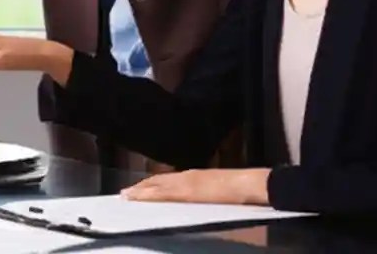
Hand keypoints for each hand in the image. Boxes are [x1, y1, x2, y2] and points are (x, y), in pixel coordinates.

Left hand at [121, 168, 270, 205]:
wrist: (251, 183)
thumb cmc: (242, 188)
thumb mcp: (219, 190)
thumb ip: (206, 194)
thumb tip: (201, 200)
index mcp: (195, 177)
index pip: (168, 179)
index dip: (153, 184)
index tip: (139, 189)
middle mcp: (188, 176)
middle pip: (158, 181)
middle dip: (142, 188)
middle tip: (125, 193)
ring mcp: (187, 182)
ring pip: (157, 185)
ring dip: (141, 190)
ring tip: (127, 195)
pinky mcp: (188, 191)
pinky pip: (163, 193)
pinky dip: (148, 194)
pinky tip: (138, 197)